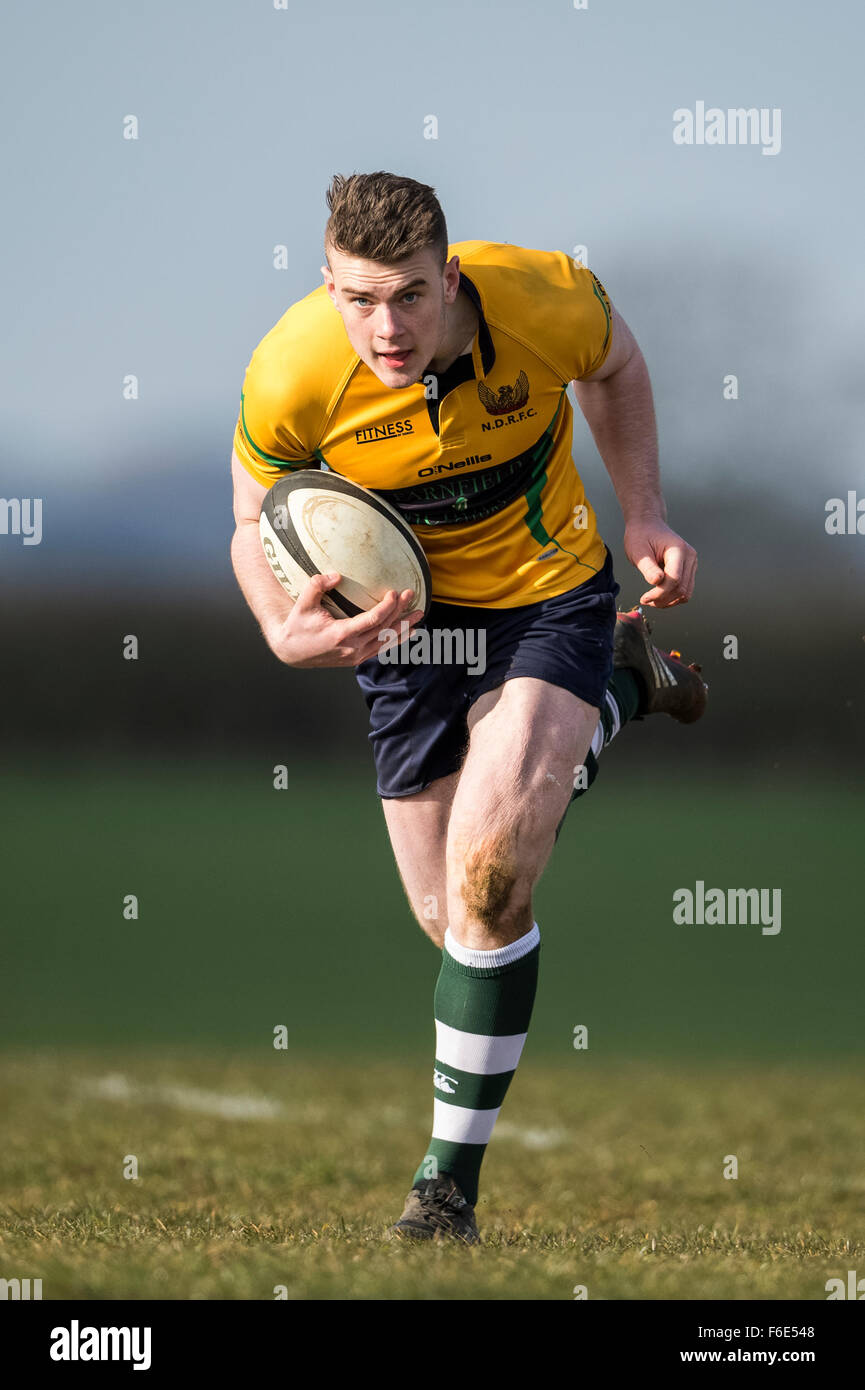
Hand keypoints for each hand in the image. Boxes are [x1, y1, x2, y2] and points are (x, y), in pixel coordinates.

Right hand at [266, 572, 423, 667]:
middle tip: (411, 595)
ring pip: (386, 641)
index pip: (373, 620)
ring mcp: (356, 656)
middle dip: (399, 611)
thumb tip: (336, 575)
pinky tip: (409, 632)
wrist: (291, 652)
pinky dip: (396, 640)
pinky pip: (381, 649)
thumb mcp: (303, 603)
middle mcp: (352, 648)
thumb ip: (317, 586)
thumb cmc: (297, 626)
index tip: (394, 593)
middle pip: (384, 629)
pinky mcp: (357, 658)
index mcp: (341, 634)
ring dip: (404, 627)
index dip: (387, 607)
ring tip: (418, 615)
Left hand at [623, 518, 696, 607]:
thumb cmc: (640, 536)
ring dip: (669, 601)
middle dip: (663, 599)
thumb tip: (657, 582)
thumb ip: (648, 567)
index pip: (674, 579)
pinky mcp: (689, 570)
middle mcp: (690, 557)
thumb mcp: (638, 551)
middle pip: (682, 588)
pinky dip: (672, 597)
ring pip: (686, 592)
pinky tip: (657, 596)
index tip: (643, 599)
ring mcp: (691, 563)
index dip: (659, 593)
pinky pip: (685, 589)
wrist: (647, 525)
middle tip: (645, 601)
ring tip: (651, 601)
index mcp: (678, 550)